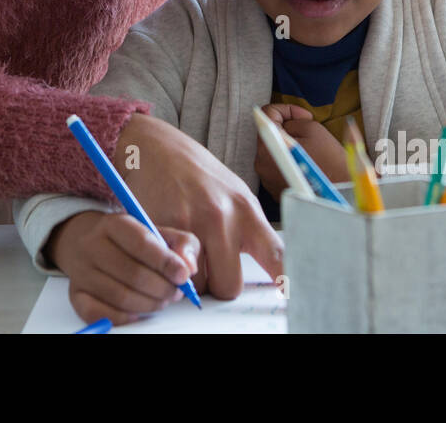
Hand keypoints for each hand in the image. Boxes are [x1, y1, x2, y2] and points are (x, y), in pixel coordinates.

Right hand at [46, 211, 199, 325]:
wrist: (88, 242)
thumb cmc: (131, 240)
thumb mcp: (159, 232)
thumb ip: (181, 245)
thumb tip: (188, 267)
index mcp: (114, 223)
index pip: (141, 243)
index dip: (166, 263)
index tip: (183, 276)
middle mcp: (93, 245)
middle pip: (133, 274)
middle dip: (162, 288)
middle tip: (176, 292)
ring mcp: (81, 271)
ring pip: (121, 297)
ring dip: (149, 304)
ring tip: (162, 299)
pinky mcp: (75, 294)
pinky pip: (100, 313)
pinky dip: (125, 317)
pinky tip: (138, 310)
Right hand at [114, 112, 283, 299]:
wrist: (157, 148)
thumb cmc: (199, 177)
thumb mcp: (234, 196)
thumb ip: (248, 234)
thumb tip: (268, 276)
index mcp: (247, 211)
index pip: (276, 255)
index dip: (284, 281)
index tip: (288, 296)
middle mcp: (221, 218)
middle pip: (229, 287)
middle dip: (219, 285)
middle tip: (212, 267)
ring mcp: (189, 224)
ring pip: (197, 286)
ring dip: (191, 280)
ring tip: (187, 252)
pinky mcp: (159, 229)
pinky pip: (169, 272)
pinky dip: (169, 269)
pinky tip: (169, 250)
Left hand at [260, 104, 349, 184]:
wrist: (341, 192)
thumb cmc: (329, 161)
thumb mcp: (313, 129)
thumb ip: (294, 121)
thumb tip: (288, 123)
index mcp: (268, 145)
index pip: (267, 114)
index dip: (286, 109)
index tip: (302, 115)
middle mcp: (261, 163)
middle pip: (269, 134)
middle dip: (288, 128)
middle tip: (308, 130)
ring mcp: (266, 178)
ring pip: (274, 151)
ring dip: (289, 145)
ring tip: (310, 149)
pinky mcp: (274, 188)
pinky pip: (278, 166)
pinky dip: (289, 160)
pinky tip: (306, 163)